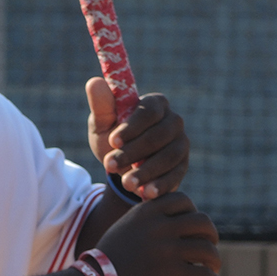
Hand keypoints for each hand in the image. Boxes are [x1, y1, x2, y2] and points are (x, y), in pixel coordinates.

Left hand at [85, 77, 188, 199]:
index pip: (150, 110)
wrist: (121, 169)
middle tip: (110, 165)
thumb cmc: (112, 140)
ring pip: (169, 156)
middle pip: (161, 134)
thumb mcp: (102, 124)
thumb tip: (94, 82)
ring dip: (146, 171)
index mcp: (155, 104)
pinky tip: (145, 193)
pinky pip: (176, 175)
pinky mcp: (182, 166)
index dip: (132, 126)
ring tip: (125, 183)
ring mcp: (181, 144)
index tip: (113, 141)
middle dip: (134, 151)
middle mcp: (173, 121)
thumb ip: (101, 106)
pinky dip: (160, 184)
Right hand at [95, 192, 219, 275]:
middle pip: (202, 223)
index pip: (183, 201)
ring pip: (208, 250)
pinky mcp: (173, 274)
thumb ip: (147, 222)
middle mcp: (159, 226)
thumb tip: (170, 223)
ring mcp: (168, 250)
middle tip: (208, 247)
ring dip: (213, 260)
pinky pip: (205, 275)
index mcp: (147, 211)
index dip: (193, 213)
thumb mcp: (126, 228)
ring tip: (210, 268)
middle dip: (210, 235)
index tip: (192, 227)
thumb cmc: (111, 259)